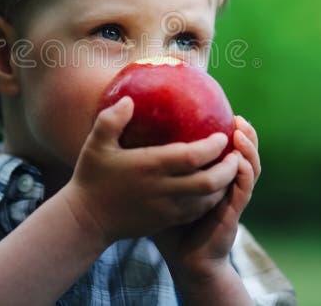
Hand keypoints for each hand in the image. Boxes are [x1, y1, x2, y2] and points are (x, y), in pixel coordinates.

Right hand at [60, 97, 240, 245]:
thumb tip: (130, 99)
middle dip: (228, 168)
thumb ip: (112, 119)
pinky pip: (197, 211)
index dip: (213, 147)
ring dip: (223, 185)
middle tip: (235, 154)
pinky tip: (212, 187)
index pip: (192, 157)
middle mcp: (162, 189)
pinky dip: (210, 199)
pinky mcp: (166, 221)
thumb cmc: (92, 177)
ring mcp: (166, 209)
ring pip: (207, 200)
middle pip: (209, 182)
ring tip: (229, 168)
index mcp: (149, 167)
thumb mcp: (95, 144)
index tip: (223, 135)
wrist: (86, 220)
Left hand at [153, 115, 260, 284]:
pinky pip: (244, 187)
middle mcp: (223, 184)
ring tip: (240, 130)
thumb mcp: (156, 191)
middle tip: (235, 115)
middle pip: (241, 152)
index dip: (224, 130)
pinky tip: (239, 160)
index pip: (223, 148)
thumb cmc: (167, 226)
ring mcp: (231, 197)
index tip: (216, 109)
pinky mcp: (234, 211)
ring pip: (249, 167)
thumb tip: (129, 139)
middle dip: (243, 133)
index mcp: (207, 176)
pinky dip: (245, 171)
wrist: (184, 261)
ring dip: (248, 148)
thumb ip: (152, 168)